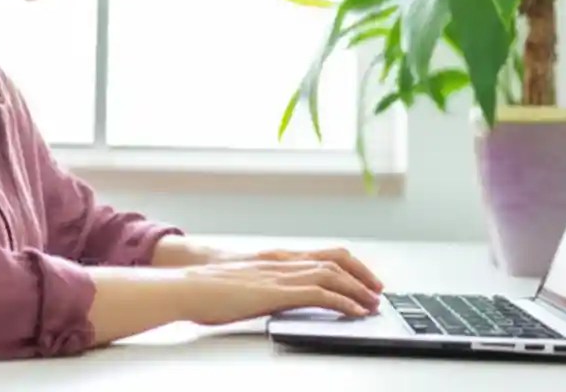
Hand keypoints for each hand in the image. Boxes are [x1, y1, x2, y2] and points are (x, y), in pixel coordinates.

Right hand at [175, 257, 381, 325]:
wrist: (187, 285)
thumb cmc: (208, 288)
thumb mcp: (244, 282)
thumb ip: (264, 285)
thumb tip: (274, 297)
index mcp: (277, 259)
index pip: (323, 254)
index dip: (349, 265)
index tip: (364, 279)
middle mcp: (283, 261)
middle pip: (335, 260)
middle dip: (362, 275)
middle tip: (378, 291)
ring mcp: (281, 275)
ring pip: (332, 274)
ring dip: (358, 289)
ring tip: (372, 304)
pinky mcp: (277, 292)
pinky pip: (320, 294)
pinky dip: (343, 302)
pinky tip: (354, 312)